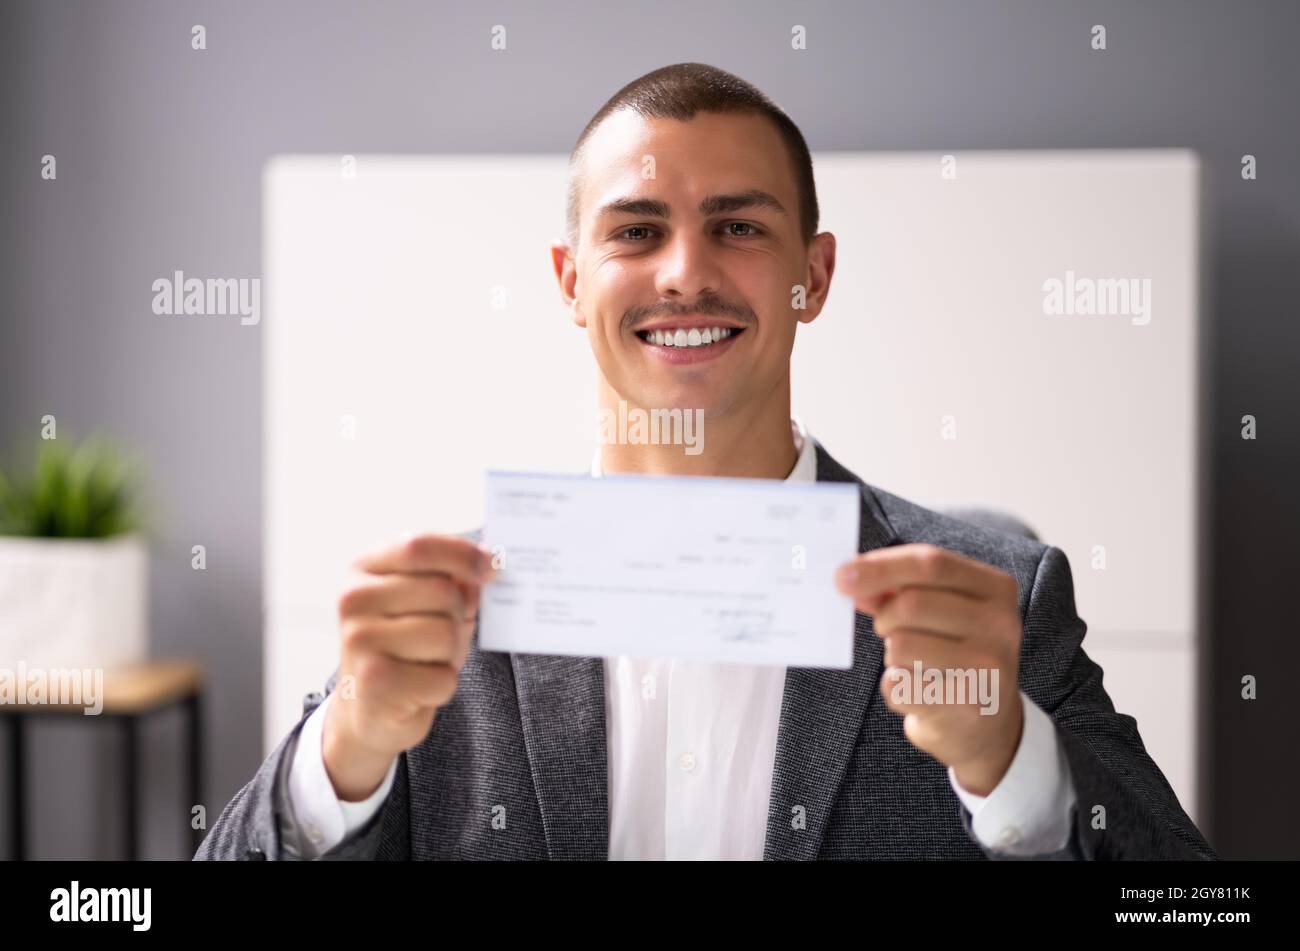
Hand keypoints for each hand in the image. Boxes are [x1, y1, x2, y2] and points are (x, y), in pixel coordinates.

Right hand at [323, 534, 496, 800]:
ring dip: (451, 652)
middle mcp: (353, 600)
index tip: (493, 565)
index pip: (419, 546)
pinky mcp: (375, 682)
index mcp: (363, 570)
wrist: (369, 710)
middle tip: (444, 632)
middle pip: (442, 590)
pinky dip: (443, 685)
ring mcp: (359, 640)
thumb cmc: (406, 647)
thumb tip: (488, 565)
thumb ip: (451, 579)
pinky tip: (419, 688)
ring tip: (427, 660)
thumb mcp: (425, 603)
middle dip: (459, 613)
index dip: (463, 554)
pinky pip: (443, 677)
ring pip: (446, 633)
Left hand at [835, 543, 1024, 795]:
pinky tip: (921, 694)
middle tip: (891, 632)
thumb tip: (851, 578)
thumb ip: (897, 589)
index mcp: (995, 589)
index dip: (881, 567)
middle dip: (885, 619)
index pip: (931, 563)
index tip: (842, 576)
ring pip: (900, 645)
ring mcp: (988, 666)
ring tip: (917, 665)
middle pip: (910, 604)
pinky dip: (896, 689)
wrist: (987, 724)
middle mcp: (1001, 624)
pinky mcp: (967, 704)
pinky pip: (899, 685)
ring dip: (892, 657)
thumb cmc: (954, 654)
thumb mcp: (938, 611)